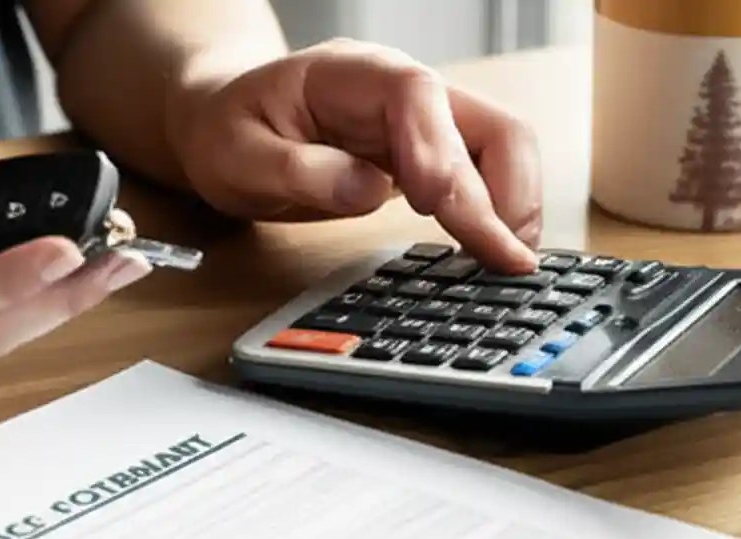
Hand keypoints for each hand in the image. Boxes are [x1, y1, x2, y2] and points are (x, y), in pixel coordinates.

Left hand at [168, 38, 542, 273]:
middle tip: (504, 258)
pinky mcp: (432, 156)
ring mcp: (426, 123)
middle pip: (488, 122)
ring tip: (507, 261)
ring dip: (513, 205)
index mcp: (353, 73)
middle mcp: (404, 90)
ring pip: (501, 150)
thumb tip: (368, 192)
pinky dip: (497, 213)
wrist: (227, 123)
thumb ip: (297, 170)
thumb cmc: (230, 132)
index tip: (439, 204)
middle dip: (504, 191)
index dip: (437, 148)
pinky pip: (485, 177)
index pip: (416, 95)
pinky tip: (491, 250)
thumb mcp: (236, 155)